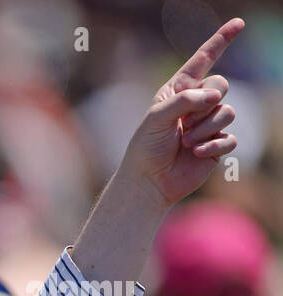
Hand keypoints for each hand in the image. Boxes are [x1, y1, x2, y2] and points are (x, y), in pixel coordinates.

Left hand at [121, 18, 242, 207]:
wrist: (149, 182)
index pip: (203, 60)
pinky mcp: (218, 145)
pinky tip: (195, 154)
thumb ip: (184, 100)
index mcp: (179, 90)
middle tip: (183, 125)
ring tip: (184, 143)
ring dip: (204, 129)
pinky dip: (212, 146)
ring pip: (228, 112)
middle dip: (205, 104)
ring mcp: (209, 124)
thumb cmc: (146, 148)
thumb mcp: (156, 118)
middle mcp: (197, 103)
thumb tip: (216, 96)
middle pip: (222, 85)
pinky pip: (230, 138)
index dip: (220, 41)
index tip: (238, 23)